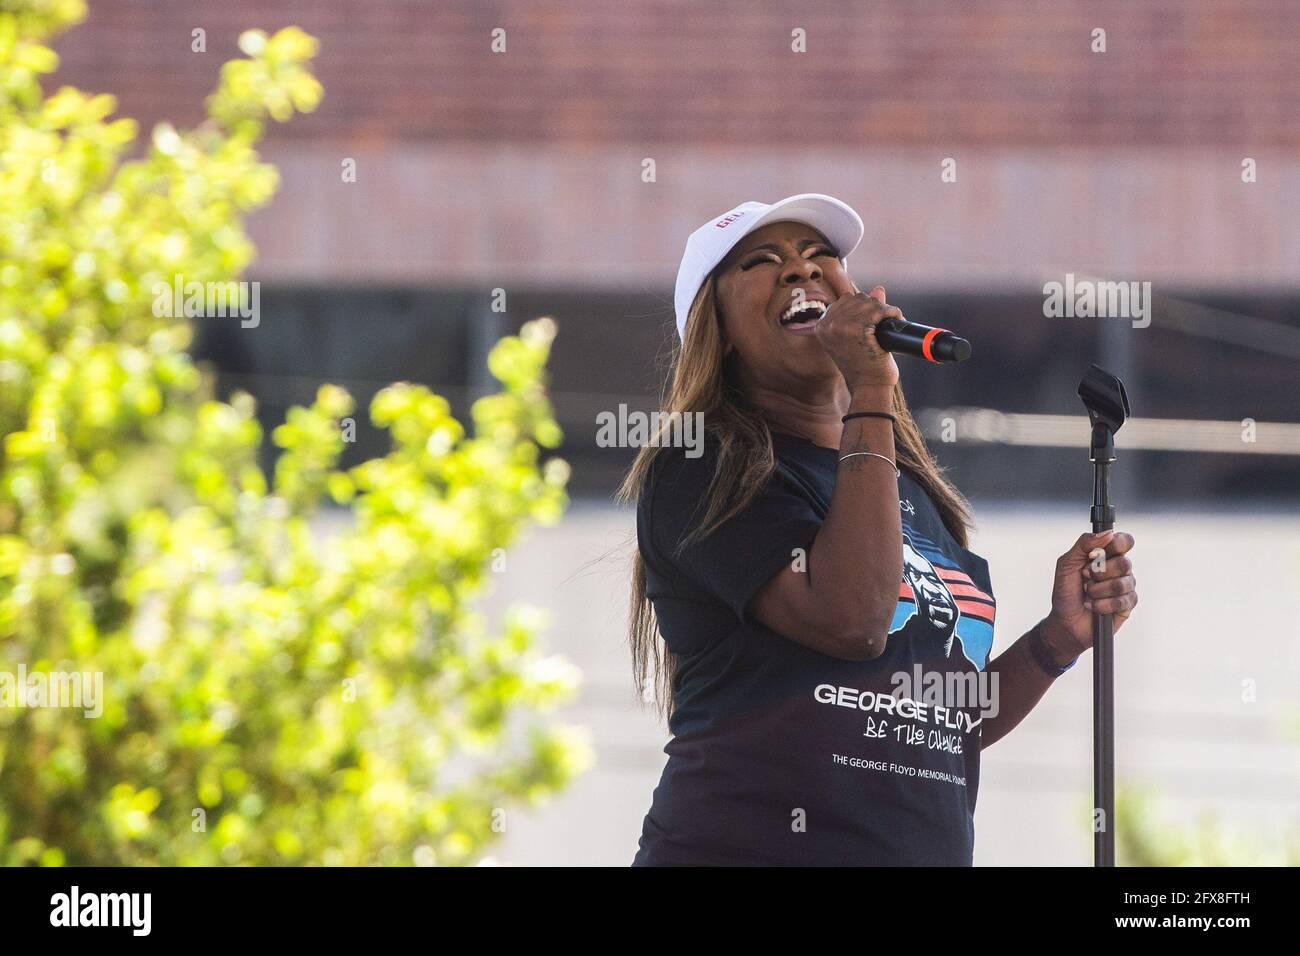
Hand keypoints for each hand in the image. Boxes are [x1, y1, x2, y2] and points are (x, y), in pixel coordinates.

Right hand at [815, 273, 901, 390]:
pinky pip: (880, 310)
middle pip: (857, 298)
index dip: (863, 306)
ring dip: (884, 310)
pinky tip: (897, 320)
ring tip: (890, 322)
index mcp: (822, 327)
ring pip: (869, 302)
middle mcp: (828, 325)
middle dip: (874, 306)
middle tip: (884, 321)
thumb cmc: (864, 367)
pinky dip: (892, 313)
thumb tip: (879, 289)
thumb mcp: (858, 337)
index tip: (873, 318)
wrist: (869, 388)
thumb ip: (863, 312)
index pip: (845, 300)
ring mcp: (841, 326)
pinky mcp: (858, 329)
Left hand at [1041, 529, 1138, 660]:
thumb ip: (1084, 544)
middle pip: (1124, 562)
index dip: (1114, 545)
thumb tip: (1107, 533)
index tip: (1093, 555)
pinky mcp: (1128, 605)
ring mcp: (1126, 587)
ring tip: (1087, 594)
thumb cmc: (1066, 591)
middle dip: (1098, 573)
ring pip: (1122, 583)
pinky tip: (1093, 606)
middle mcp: (1120, 569)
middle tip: (1085, 578)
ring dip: (1097, 590)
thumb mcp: (1067, 563)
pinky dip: (1102, 604)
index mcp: (1107, 555)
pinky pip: (1122, 601)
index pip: (1125, 541)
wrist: (1065, 621)